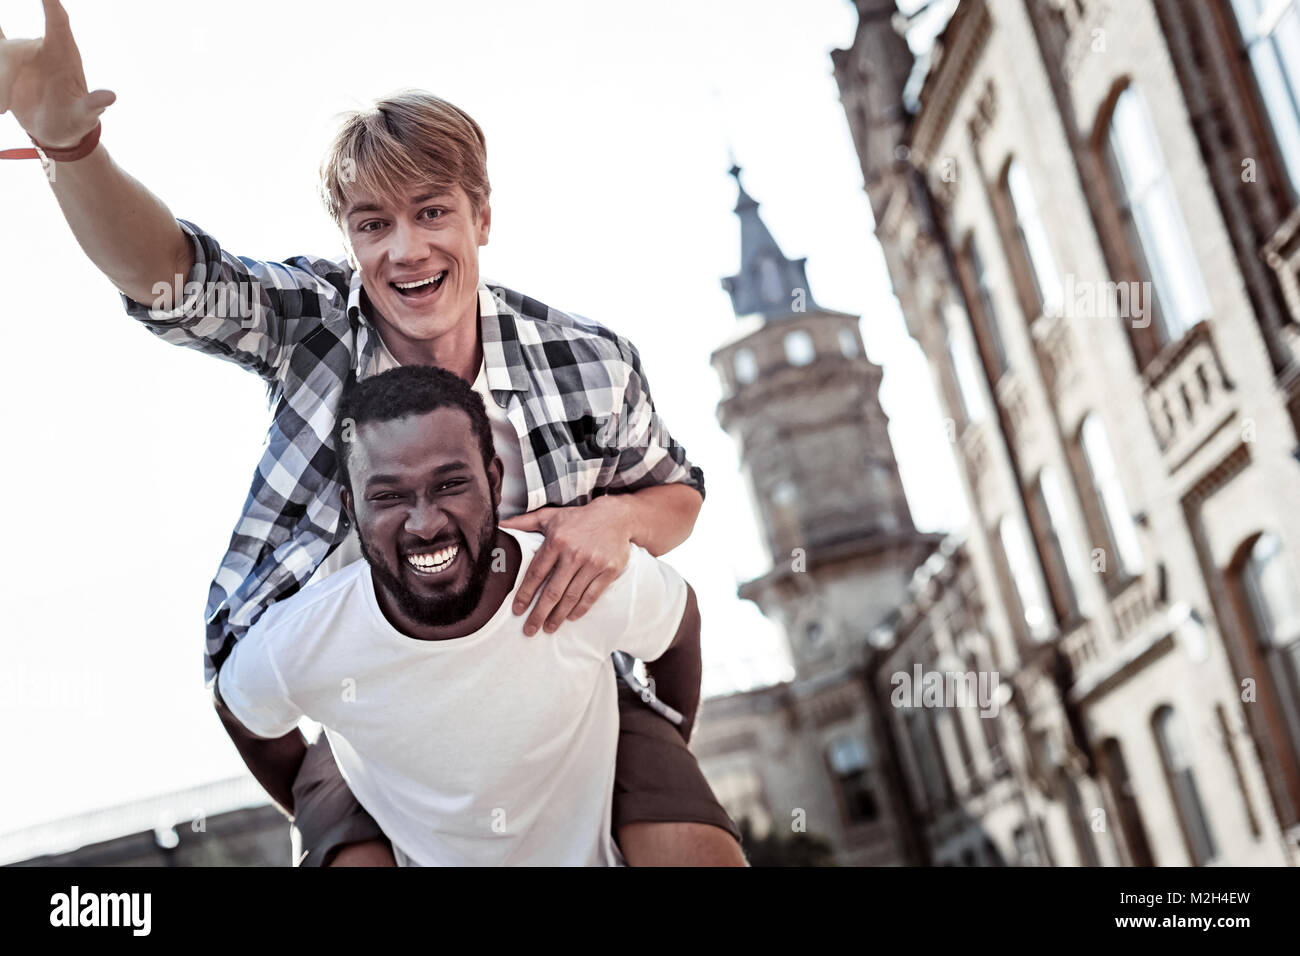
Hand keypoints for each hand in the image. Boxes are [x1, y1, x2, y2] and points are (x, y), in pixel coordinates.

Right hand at [0, 1, 114, 148]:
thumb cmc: (76, 120)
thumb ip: (93, 105)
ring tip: (2, 109)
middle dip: (4, 76)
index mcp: (65, 53)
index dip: (51, 3)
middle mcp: (42, 48)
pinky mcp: (6, 63)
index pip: (58, 21)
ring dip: (0, 82)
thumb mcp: (85, 115)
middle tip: (2, 109)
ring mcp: (22, 55)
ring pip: (2, 55)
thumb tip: (110, 96)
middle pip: (16, 49)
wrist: (58, 131)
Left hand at [500, 497, 633, 635]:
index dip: (525, 594)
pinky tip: (571, 617)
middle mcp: (574, 554)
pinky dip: (581, 609)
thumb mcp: (551, 516)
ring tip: (549, 628)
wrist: (617, 516)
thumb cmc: (579, 518)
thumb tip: (500, 526)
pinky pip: (592, 594)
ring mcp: (592, 563)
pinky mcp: (609, 570)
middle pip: (553, 591)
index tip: (517, 610)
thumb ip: (524, 522)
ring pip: (571, 596)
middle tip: (530, 630)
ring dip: (558, 616)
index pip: (536, 573)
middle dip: (539, 614)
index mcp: (557, 541)